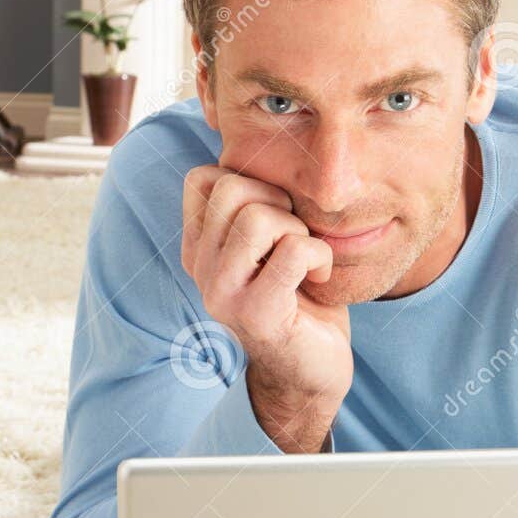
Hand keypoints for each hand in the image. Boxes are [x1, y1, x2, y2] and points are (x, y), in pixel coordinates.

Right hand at [181, 165, 352, 450]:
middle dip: (277, 199)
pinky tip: (318, 277)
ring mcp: (222, 294)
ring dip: (297, 229)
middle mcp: (200, 269)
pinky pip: (293, 250)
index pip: (202, 178)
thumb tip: (268, 146)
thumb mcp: (271, 243)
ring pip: (258, 216)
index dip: (249, 180)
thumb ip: (257, 204)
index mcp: (198, 247)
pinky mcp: (255, 314)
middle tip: (295, 234)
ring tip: (305, 257)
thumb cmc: (300, 297)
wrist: (312, 371)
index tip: (275, 213)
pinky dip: (319, 256)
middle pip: (230, 187)